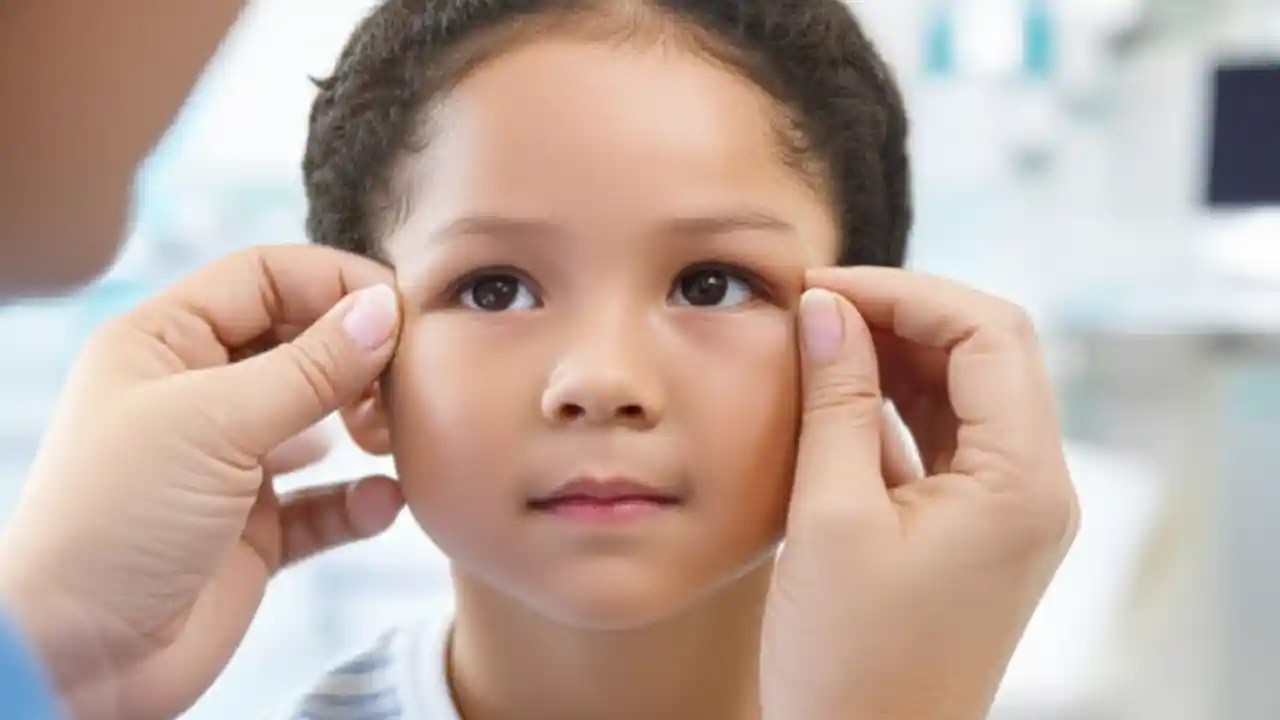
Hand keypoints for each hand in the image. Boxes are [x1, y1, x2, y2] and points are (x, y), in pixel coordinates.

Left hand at [0, 246, 405, 718]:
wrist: (79, 660)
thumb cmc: (117, 520)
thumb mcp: (213, 422)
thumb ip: (310, 366)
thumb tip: (385, 310)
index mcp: (163, 343)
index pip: (263, 278)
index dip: (332, 282)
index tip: (399, 308)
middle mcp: (198, 394)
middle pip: (301, 343)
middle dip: (357, 356)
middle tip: (403, 381)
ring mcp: (231, 463)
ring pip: (322, 419)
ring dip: (365, 424)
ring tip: (387, 438)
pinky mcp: (258, 530)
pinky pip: (327, 501)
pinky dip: (360, 500)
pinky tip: (381, 502)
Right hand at [760, 268, 1079, 719]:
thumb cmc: (849, 663)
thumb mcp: (830, 519)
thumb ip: (835, 403)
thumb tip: (826, 308)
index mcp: (1022, 482)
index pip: (987, 333)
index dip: (904, 292)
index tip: (823, 286)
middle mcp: (1031, 489)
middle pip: (984, 353)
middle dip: (900, 315)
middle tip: (815, 306)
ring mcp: (1003, 510)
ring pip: (961, 392)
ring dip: (892, 356)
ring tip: (815, 340)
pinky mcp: (968, 530)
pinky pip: (939, 439)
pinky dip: (889, 406)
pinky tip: (829, 396)